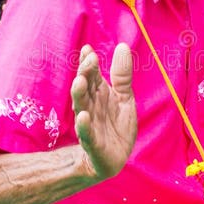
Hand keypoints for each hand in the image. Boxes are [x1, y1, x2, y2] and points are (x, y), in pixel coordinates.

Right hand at [71, 43, 136, 180]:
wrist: (115, 158)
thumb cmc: (116, 125)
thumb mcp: (124, 97)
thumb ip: (122, 75)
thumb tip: (123, 45)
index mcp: (98, 94)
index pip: (91, 75)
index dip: (89, 62)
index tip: (88, 49)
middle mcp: (90, 106)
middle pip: (85, 87)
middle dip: (85, 74)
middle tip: (89, 60)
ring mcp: (89, 124)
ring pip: (81, 107)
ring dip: (79, 95)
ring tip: (80, 82)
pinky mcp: (92, 143)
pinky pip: (86, 134)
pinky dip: (84, 125)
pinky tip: (83, 117)